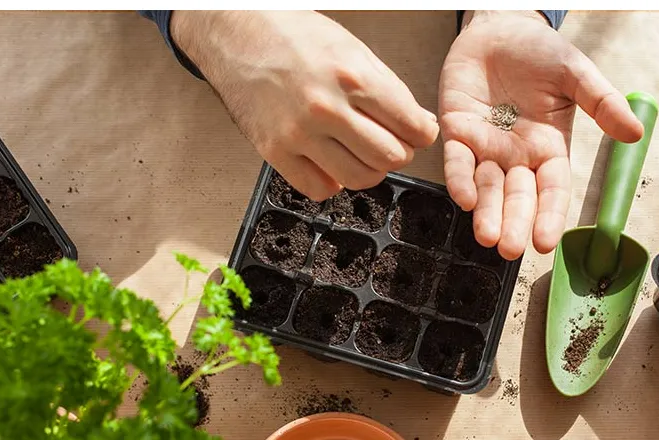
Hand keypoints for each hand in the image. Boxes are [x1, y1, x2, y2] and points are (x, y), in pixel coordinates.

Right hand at [172, 11, 439, 200]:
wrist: (237, 32)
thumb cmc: (295, 36)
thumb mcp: (353, 50)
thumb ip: (389, 90)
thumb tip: (421, 125)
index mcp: (352, 76)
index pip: (412, 127)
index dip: (421, 134)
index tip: (416, 133)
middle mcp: (326, 107)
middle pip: (390, 157)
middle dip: (398, 152)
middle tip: (389, 142)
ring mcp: (298, 133)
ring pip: (359, 178)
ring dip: (369, 170)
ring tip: (361, 153)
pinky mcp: (275, 151)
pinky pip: (320, 189)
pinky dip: (333, 182)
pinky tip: (330, 162)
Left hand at [439, 11, 642, 259]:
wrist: (500, 28)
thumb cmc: (540, 52)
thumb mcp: (577, 74)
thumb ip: (602, 102)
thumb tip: (635, 133)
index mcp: (549, 149)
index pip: (552, 190)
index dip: (550, 216)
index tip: (546, 243)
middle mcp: (517, 156)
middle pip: (518, 197)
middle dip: (514, 224)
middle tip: (511, 250)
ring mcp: (486, 148)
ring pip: (486, 188)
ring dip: (486, 214)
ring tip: (487, 238)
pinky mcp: (457, 133)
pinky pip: (457, 162)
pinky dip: (459, 180)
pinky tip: (464, 199)